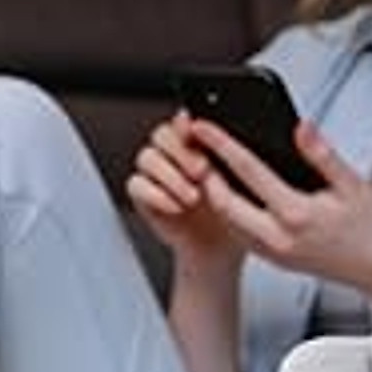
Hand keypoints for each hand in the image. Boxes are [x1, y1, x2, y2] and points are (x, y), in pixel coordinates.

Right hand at [127, 111, 244, 272]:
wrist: (218, 249)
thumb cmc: (230, 214)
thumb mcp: (235, 185)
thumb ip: (223, 155)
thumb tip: (213, 133)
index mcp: (195, 144)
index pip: (182, 122)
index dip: (185, 125)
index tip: (195, 131)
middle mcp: (172, 155)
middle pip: (161, 134)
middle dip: (181, 152)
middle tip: (202, 171)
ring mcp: (155, 174)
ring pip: (147, 158)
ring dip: (171, 176)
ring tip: (193, 197)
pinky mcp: (143, 195)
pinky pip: (136, 185)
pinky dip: (156, 195)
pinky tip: (176, 206)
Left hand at [190, 117, 371, 306]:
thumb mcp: (355, 185)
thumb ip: (323, 155)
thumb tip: (300, 127)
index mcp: (298, 215)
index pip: (248, 172)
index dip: (221, 144)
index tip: (202, 125)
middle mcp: (280, 238)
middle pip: (222, 202)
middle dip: (204, 172)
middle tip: (195, 146)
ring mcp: (276, 253)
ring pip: (228, 220)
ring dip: (213, 193)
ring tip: (208, 165)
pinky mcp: (278, 260)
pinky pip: (241, 233)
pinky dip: (231, 211)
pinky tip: (232, 192)